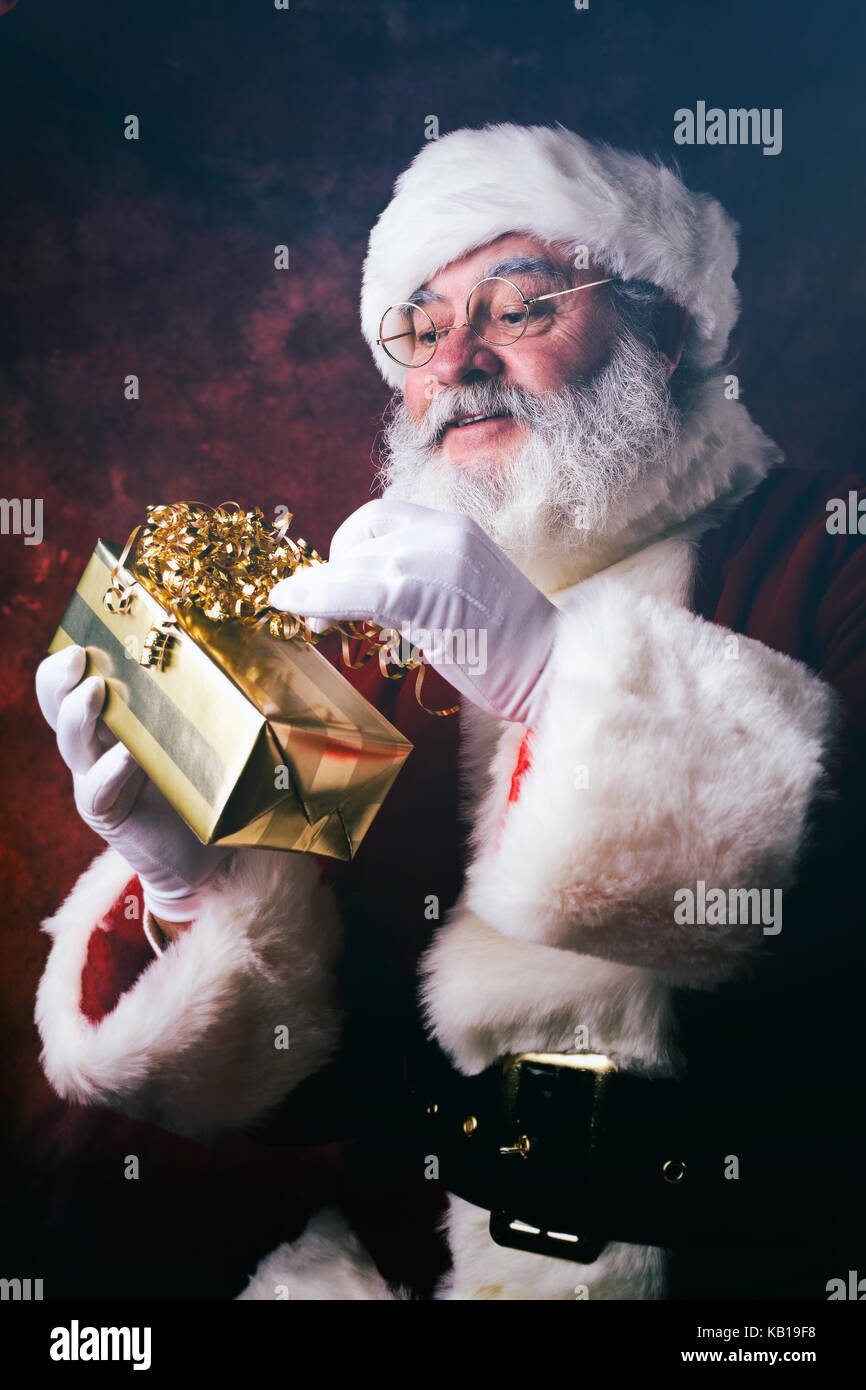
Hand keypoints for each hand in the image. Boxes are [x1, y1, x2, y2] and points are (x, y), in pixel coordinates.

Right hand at [35, 645, 231, 920]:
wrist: (215, 851)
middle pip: (57, 702)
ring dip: (80, 714)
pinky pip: (97, 787)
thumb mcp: (207, 730)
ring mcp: (97, 776)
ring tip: (98, 691)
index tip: (88, 633)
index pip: (74, 678)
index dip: (69, 657)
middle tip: (80, 656)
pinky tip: (127, 755)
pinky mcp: (107, 811)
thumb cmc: (213, 781)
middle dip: (60, 676)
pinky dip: (110, 768)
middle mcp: (96, 742)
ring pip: (70, 741)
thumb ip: (209, 696)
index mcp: (114, 714)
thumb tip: (244, 645)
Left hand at [269, 499, 558, 725]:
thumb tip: (361, 592)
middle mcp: (444, 530)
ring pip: (354, 560)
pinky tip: (294, 605)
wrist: (553, 670)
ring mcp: (435, 557)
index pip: (381, 517)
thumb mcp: (459, 598)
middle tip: (318, 615)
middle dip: (331, 570)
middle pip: (362, 532)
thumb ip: (417, 583)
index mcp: (454, 528)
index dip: (348, 547)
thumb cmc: (508, 651)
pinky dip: (318, 596)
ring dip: (318, 588)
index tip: (338, 586)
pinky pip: (355, 588)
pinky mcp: (422, 592)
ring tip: (306, 621)